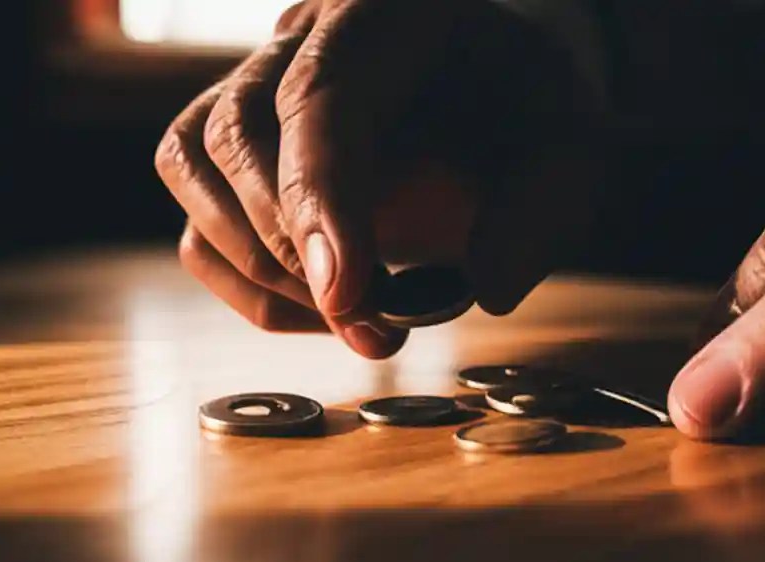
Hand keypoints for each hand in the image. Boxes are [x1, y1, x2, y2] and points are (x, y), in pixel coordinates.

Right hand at [156, 0, 601, 357]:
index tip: (346, 292)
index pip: (324, 94)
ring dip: (258, 267)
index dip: (321, 196)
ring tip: (352, 321)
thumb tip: (489, 287)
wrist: (502, 109)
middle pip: (236, 129)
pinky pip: (198, 221)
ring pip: (190, 165)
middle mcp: (304, 34)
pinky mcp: (237, 150)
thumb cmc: (531, 118)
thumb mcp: (573, 149)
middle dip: (292, 248)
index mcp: (388, 12)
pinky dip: (247, 285)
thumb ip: (546, 208)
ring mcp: (258, 86)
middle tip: (374, 327)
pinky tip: (323, 312)